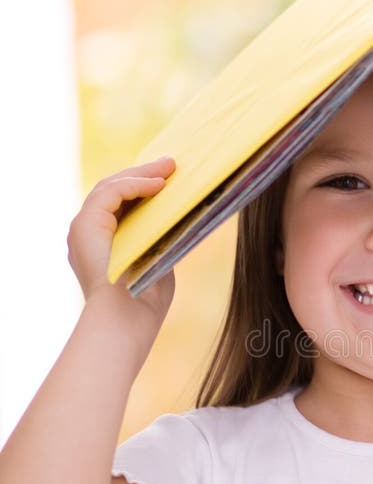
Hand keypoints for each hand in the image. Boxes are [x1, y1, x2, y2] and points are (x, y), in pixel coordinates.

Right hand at [67, 155, 176, 328]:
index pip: (119, 207)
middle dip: (143, 174)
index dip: (141, 189)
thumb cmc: (145, 303)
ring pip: (110, 187)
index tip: (167, 178)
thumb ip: (159, 241)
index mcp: (101, 245)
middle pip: (113, 192)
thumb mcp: (156, 263)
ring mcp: (83, 228)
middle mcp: (87, 234)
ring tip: (169, 166)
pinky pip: (111, 192)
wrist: (125, 320)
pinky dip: (136, 184)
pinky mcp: (86, 224)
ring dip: (142, 174)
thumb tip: (178, 219)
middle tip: (170, 163)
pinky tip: (159, 184)